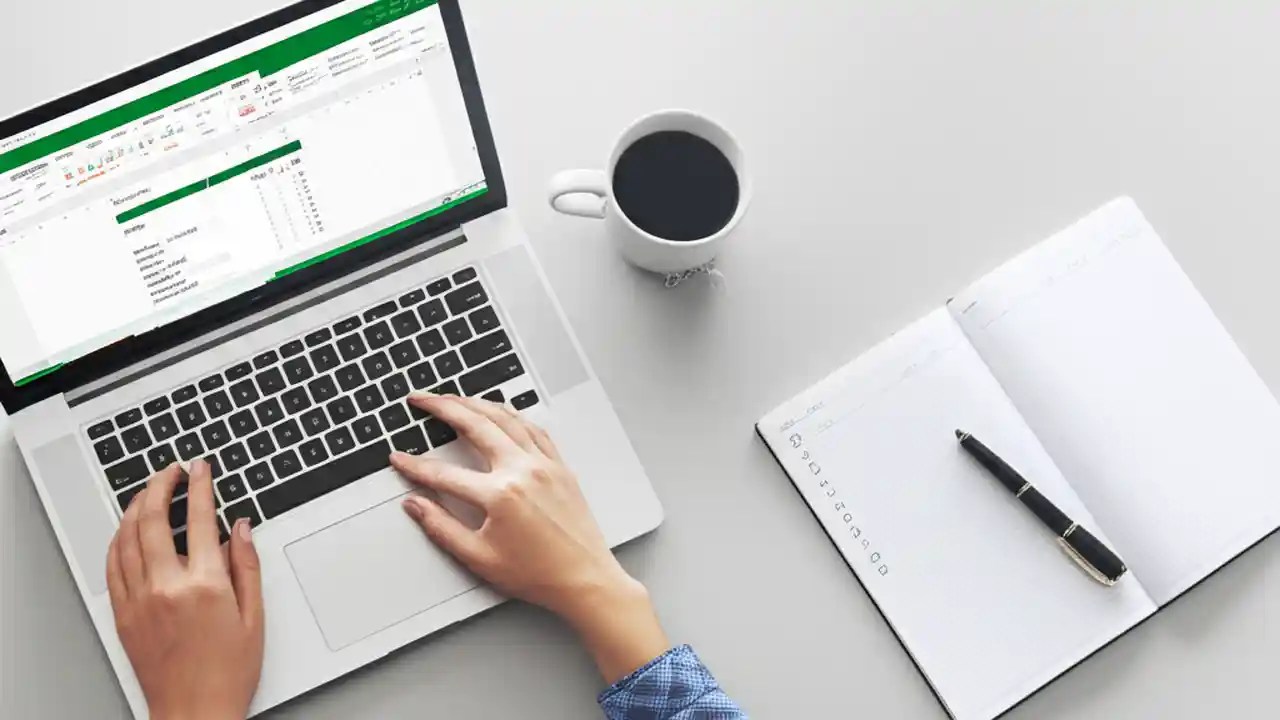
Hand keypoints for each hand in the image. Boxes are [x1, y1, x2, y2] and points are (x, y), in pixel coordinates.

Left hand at [106, 460, 263, 719]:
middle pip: (152, 519)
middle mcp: (166, 588)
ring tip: (147, 491)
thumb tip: (239, 529)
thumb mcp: (254, 616)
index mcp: (205, 585)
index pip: (198, 519)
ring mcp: (139, 600)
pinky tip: (126, 530)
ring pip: (126, 538)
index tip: (201, 468)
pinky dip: (118, 539)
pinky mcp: (123, 615)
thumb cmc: (228, 672)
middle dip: (161, 485)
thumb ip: (246, 566)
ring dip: (135, 506)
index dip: (199, 486)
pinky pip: (113, 565)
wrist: (193, 711)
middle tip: (171, 470)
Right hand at [391, 394, 668, 682]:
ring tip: (453, 397)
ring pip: (506, 418)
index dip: (415, 465)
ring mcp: (545, 465)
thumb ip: (441, 528)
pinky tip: (500, 411)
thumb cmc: (538, 574)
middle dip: (443, 407)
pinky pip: (533, 429)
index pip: (444, 473)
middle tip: (421, 399)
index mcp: (500, 495)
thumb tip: (415, 505)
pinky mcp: (560, 467)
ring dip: (475, 402)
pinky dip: (512, 415)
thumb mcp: (479, 558)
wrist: (585, 580)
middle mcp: (523, 471)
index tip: (398, 457)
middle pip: (475, 425)